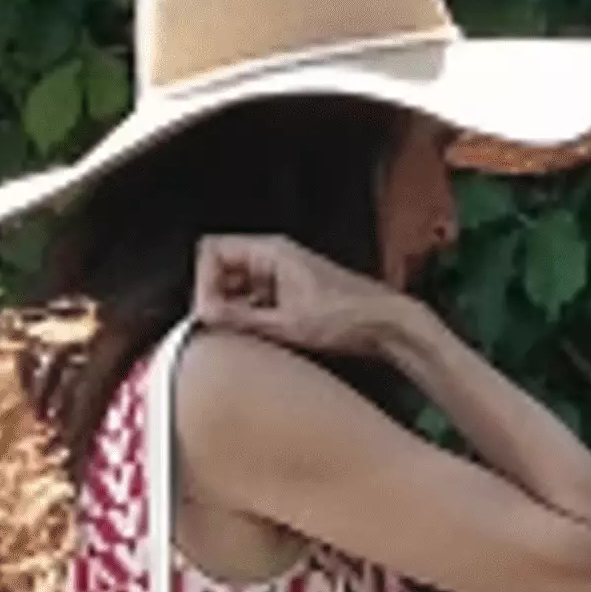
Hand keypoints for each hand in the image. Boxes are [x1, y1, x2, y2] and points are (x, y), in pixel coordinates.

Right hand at [193, 232, 412, 364]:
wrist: (387, 325)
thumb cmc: (347, 317)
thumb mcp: (288, 324)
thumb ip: (242, 320)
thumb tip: (205, 318)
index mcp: (270, 251)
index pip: (212, 252)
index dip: (203, 282)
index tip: (207, 312)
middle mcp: (273, 257)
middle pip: (221, 270)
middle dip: (214, 299)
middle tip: (216, 329)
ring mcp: (280, 275)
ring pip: (236, 288)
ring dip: (231, 312)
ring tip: (239, 338)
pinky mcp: (289, 294)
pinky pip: (254, 301)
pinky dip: (249, 319)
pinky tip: (258, 340)